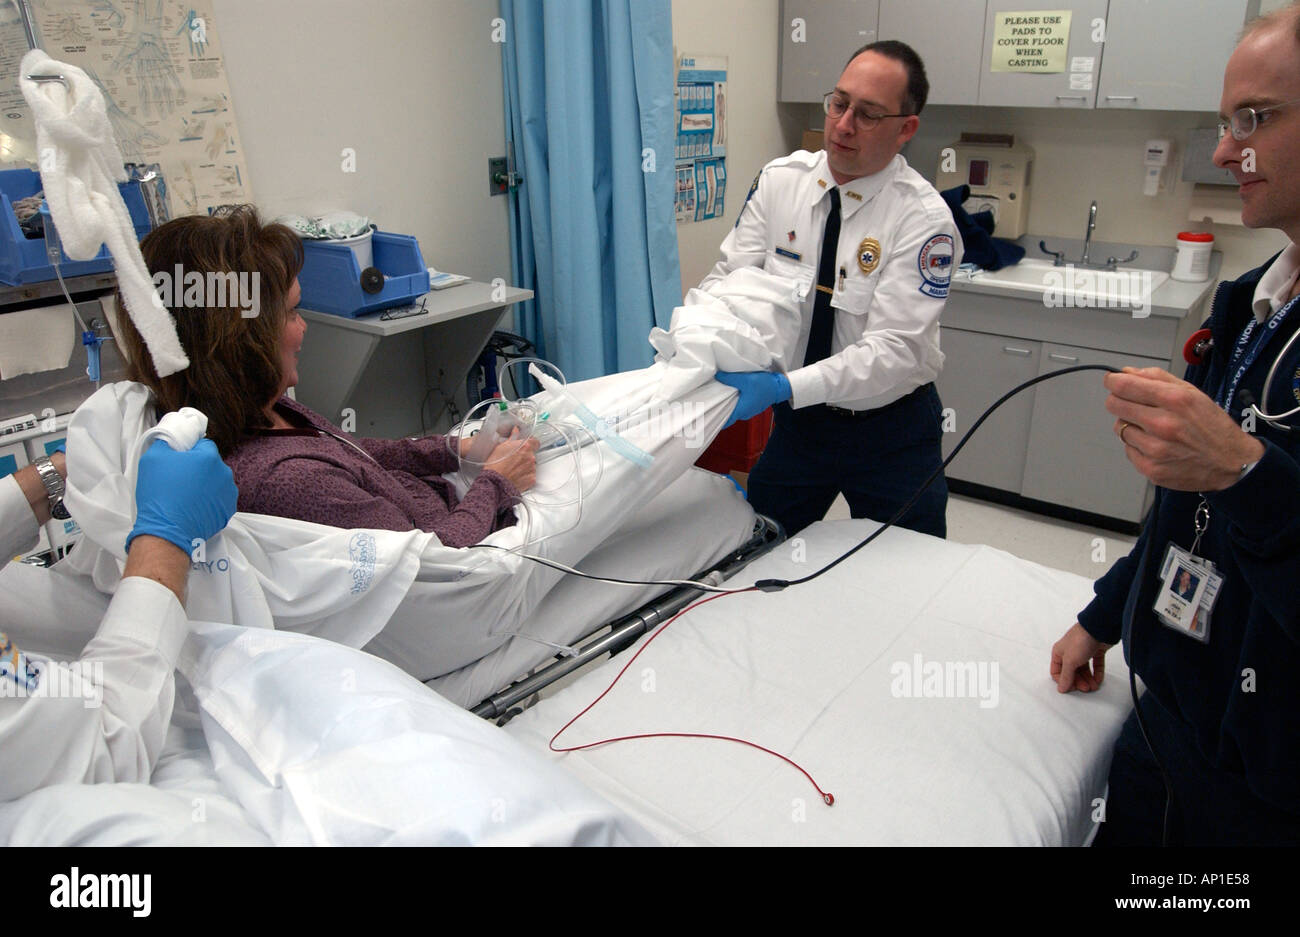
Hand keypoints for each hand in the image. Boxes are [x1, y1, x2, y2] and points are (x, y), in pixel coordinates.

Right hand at [126, 438, 237, 553]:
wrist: (167, 530)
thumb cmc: (160, 494)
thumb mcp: (153, 457)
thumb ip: (166, 442)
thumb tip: (172, 438)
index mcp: (209, 457)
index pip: (203, 444)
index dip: (190, 450)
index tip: (178, 460)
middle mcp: (224, 473)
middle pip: (211, 463)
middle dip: (198, 468)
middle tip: (180, 479)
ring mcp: (228, 493)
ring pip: (216, 481)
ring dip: (205, 484)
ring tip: (186, 495)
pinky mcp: (227, 510)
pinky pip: (219, 499)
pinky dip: (209, 500)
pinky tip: (194, 506)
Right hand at [484, 428, 539, 492]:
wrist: (495, 483)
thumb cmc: (495, 465)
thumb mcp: (501, 447)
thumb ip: (512, 437)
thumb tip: (516, 430)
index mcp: (525, 446)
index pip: (536, 442)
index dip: (531, 443)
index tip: (526, 446)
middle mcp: (531, 457)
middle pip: (532, 454)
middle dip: (525, 456)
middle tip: (514, 460)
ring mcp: (532, 469)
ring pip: (531, 465)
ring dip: (525, 466)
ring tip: (513, 469)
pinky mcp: (532, 479)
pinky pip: (530, 475)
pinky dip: (525, 476)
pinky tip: (515, 476)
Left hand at [715, 371, 790, 427]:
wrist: (780, 386)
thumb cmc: (763, 385)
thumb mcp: (745, 379)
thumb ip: (729, 378)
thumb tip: (717, 376)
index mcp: (741, 410)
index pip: (724, 421)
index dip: (715, 419)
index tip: (706, 416)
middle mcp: (744, 414)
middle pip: (728, 414)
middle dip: (719, 409)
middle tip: (709, 401)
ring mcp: (749, 411)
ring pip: (734, 409)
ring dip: (728, 404)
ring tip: (718, 395)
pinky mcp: (753, 406)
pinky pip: (740, 406)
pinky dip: (735, 401)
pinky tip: (731, 393)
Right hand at [1050, 622, 1111, 692]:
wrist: (1099, 628)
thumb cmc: (1080, 640)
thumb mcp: (1069, 661)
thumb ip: (1066, 676)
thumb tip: (1061, 688)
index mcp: (1059, 652)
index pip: (1057, 671)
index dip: (1064, 681)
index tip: (1071, 687)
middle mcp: (1070, 652)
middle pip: (1072, 672)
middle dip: (1079, 682)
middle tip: (1086, 688)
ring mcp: (1083, 651)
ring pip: (1084, 669)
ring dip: (1088, 679)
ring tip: (1094, 686)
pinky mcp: (1095, 650)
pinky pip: (1095, 664)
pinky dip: (1097, 673)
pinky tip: (1098, 679)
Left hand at [1104, 367, 1264, 490]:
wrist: (1231, 463)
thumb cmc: (1212, 426)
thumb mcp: (1192, 392)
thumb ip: (1157, 378)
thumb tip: (1126, 372)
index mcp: (1174, 400)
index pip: (1124, 385)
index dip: (1113, 381)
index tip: (1113, 381)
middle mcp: (1163, 424)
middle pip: (1114, 405)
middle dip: (1120, 401)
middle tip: (1135, 405)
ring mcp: (1155, 449)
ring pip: (1119, 428)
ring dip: (1131, 425)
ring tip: (1154, 429)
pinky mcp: (1150, 468)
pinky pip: (1127, 449)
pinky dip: (1137, 445)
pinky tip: (1157, 445)